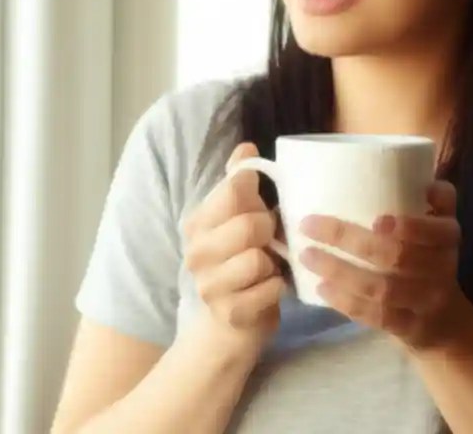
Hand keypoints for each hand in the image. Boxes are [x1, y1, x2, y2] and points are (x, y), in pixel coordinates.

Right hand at [182, 142, 286, 354]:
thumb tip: (246, 146)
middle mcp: (196, 252)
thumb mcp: (240, 217)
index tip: (258, 208)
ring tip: (266, 270)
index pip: (232, 189)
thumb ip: (240, 182)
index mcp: (198, 221)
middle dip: (269, 232)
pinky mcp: (228, 312)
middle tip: (267, 244)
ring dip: (272, 265)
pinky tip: (267, 290)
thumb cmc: (241, 260)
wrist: (230, 324)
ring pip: (258, 259)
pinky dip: (276, 289)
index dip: (256, 196)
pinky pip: (269, 289)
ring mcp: (208, 285)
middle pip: (250, 223)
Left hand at [298, 181, 472, 351]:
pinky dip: (348, 303)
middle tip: (309, 226)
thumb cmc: (427, 257)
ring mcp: (426, 301)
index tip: (377, 220)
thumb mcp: (434, 225)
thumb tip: (362, 164)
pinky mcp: (410, 327)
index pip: (439, 229)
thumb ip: (416, 197)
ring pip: (383, 289)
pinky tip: (323, 289)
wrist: (446, 322)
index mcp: (447, 236)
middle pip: (397, 256)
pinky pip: (378, 317)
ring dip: (340, 271)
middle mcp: (442, 268)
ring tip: (307, 256)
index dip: (412, 227)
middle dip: (349, 240)